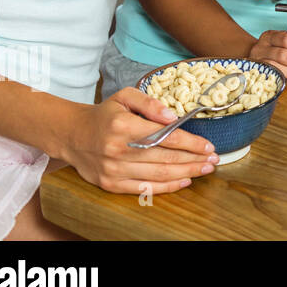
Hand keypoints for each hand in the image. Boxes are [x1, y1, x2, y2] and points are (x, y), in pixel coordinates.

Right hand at [61, 88, 218, 194]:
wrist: (72, 134)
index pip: (166, 137)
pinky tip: (183, 181)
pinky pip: (143, 189)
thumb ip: (150, 102)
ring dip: (186, 173)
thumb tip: (173, 117)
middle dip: (194, 160)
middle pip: (165, 159)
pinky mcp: (110, 184)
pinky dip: (166, 187)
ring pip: (158, 175)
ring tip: (204, 169)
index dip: (191, 143)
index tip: (209, 146)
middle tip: (214, 159)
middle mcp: (118, 150)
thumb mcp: (125, 96)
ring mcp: (113, 170)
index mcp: (124, 126)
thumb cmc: (105, 115)